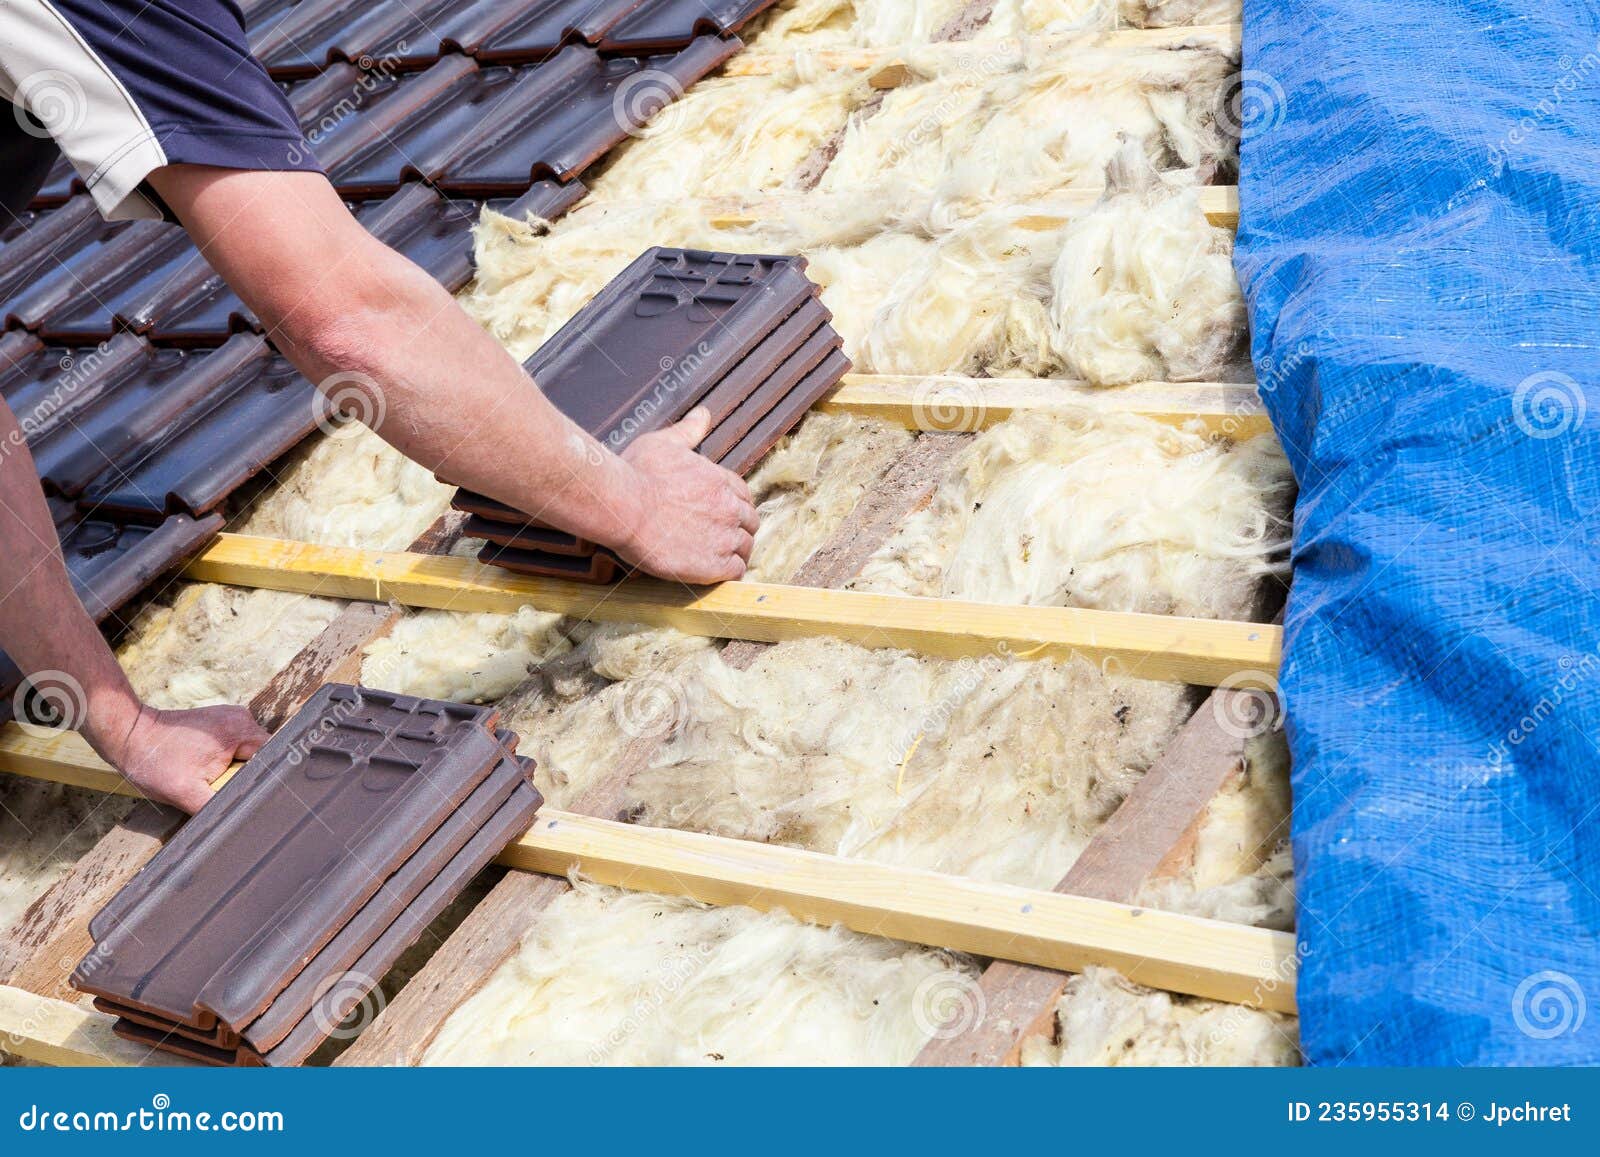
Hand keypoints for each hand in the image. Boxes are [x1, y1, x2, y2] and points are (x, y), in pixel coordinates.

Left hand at [90, 704, 268, 813]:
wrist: (128, 735)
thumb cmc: (154, 760)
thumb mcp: (185, 793)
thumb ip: (215, 808)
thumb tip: (235, 826)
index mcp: (240, 731)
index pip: (272, 759)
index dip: (263, 781)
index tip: (245, 795)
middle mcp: (241, 719)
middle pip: (262, 757)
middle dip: (244, 777)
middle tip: (217, 788)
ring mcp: (231, 718)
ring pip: (249, 754)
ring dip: (234, 770)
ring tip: (209, 778)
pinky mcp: (220, 722)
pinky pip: (236, 747)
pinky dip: (226, 761)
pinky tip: (206, 769)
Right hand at [615, 408, 758, 583]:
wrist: (624, 506)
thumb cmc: (637, 473)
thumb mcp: (664, 443)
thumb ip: (688, 431)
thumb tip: (703, 414)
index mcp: (720, 480)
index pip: (743, 494)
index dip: (735, 505)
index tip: (723, 512)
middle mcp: (729, 507)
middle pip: (749, 522)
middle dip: (739, 528)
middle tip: (722, 537)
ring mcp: (724, 536)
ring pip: (745, 547)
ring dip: (736, 551)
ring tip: (720, 557)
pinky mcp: (714, 565)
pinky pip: (736, 571)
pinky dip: (730, 572)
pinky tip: (718, 573)